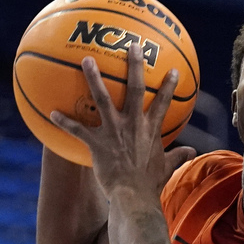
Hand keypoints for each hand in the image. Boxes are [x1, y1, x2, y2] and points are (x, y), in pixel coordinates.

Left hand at [50, 44, 195, 198]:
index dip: (168, 86)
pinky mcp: (96, 144)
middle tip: (132, 45)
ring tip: (86, 60)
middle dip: (134, 65)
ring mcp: (113, 132)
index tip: (171, 69)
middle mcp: (133, 124)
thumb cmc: (150, 184)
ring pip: (102, 98)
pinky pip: (77, 130)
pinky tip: (52, 112)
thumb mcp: (167, 168)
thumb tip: (191, 153)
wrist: (133, 197)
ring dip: (94, 78)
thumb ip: (178, 156)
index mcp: (150, 130)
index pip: (163, 103)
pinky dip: (64, 121)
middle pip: (135, 88)